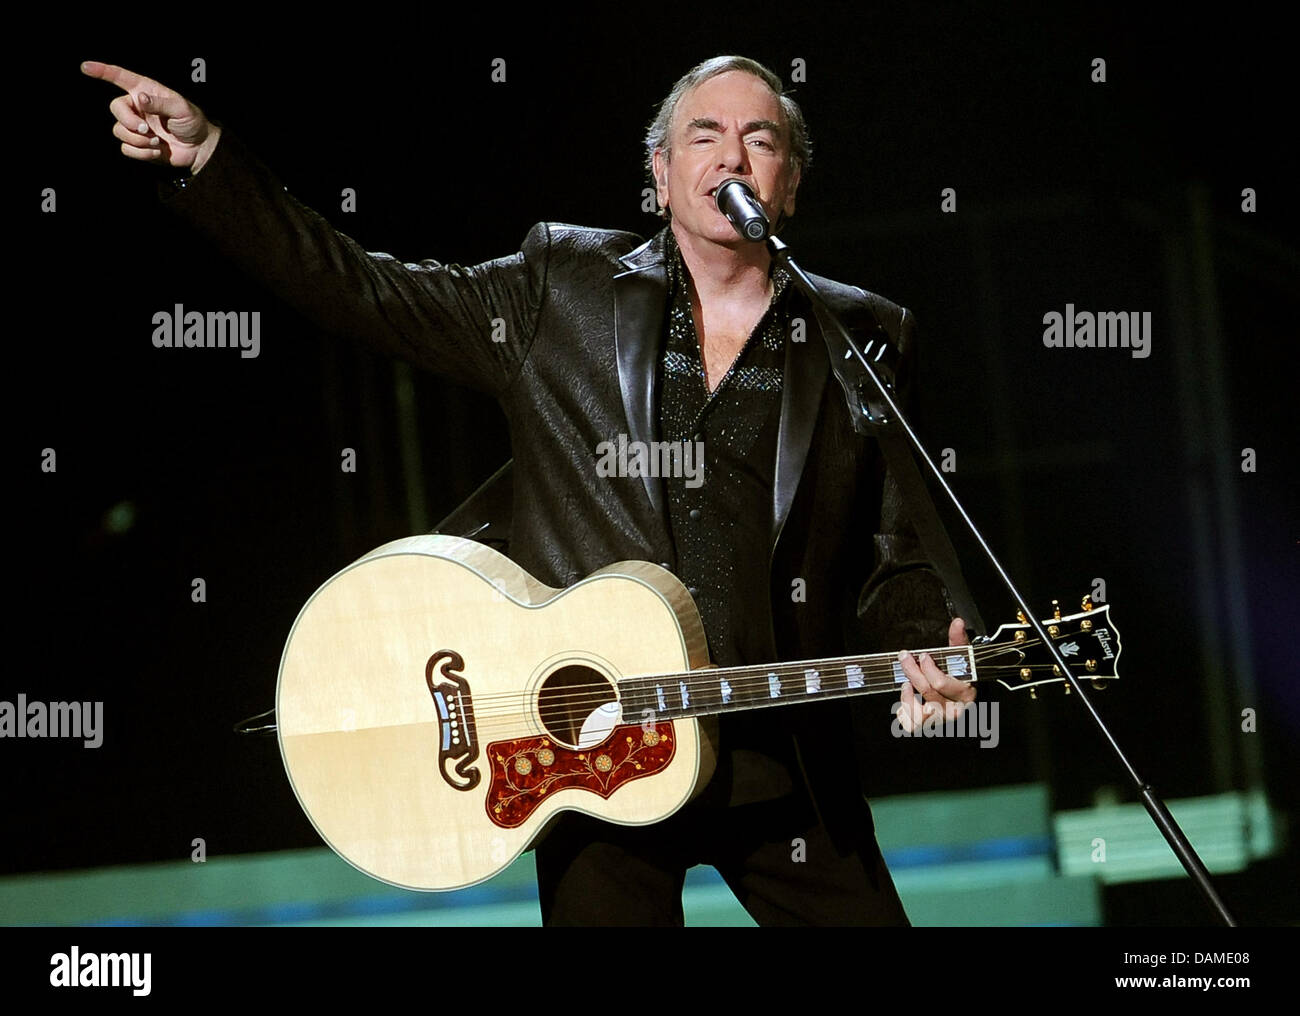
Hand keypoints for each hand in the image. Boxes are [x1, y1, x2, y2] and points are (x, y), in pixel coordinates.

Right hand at [81, 61, 221, 171]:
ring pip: (118, 130)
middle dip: (128, 121)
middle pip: (115, 108)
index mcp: (145, 91)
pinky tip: (156, 150)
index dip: (102, 71)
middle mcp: (136, 107)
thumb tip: (141, 99)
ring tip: (156, 141)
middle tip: (146, 129)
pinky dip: (141, 152)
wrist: (199, 148)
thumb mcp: (182, 108)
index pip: (120, 77)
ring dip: (137, 139)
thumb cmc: (192, 122)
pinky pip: (126, 148)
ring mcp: (135, 126)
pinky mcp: (137, 144)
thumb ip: (161, 103)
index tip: (85, 67)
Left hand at [896, 617, 975, 732]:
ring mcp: (941, 720)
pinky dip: (905, 712)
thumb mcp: (961, 658)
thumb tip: (957, 622)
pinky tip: (906, 696)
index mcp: (965, 693)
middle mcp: (955, 710)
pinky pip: (912, 725)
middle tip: (904, 657)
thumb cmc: (960, 676)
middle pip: (928, 693)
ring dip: (908, 697)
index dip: (928, 668)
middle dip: (912, 671)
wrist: (963, 695)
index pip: (941, 684)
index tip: (923, 656)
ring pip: (921, 715)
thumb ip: (958, 641)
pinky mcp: (929, 725)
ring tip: (905, 683)